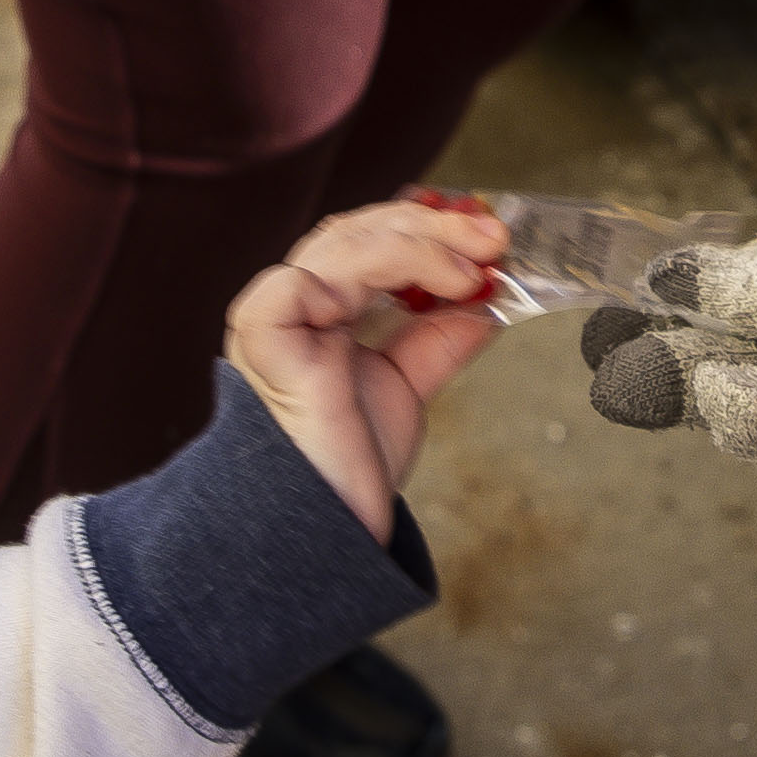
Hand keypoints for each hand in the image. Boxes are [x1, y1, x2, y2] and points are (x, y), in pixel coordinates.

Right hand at [224, 199, 511, 541]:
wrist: (327, 528)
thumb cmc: (349, 465)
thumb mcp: (408, 387)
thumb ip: (437, 341)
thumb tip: (486, 301)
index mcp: (319, 311)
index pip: (369, 240)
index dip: (428, 228)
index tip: (487, 235)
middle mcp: (293, 305)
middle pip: (359, 232)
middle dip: (433, 227)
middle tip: (493, 237)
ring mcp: (274, 315)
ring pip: (345, 245)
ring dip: (421, 244)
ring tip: (476, 266)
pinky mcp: (263, 333)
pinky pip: (306, 279)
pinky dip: (375, 266)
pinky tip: (430, 287)